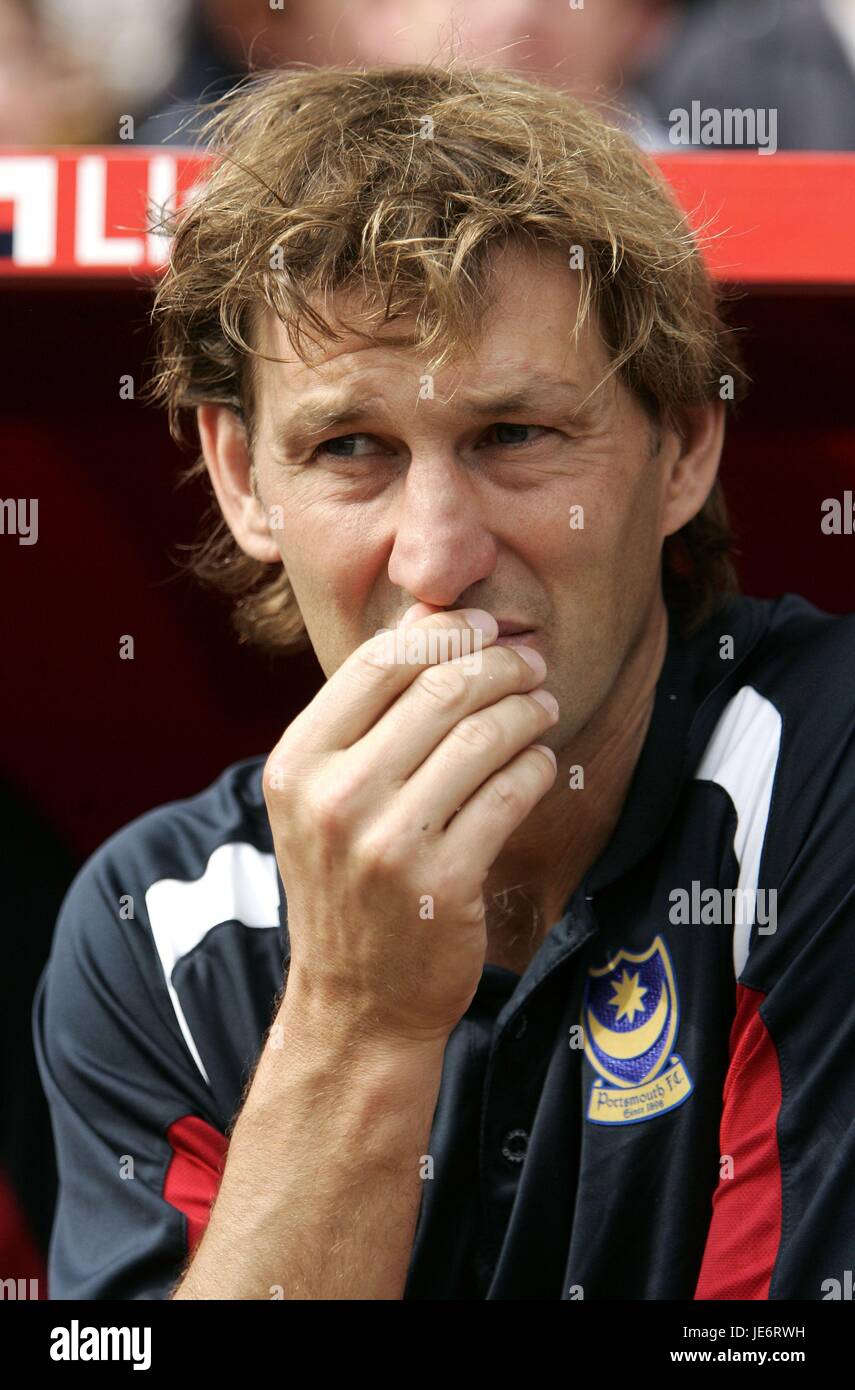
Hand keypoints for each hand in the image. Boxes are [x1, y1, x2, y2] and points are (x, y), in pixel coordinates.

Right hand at [264, 605, 558, 1044]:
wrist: (356, 1000)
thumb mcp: (324, 797)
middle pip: (440, 688)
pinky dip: (537, 765)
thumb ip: (367, 715)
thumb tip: (433, 618)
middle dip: (499, 662)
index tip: (482, 626)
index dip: (443, 631)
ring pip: (483, 736)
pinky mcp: (444, 882)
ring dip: (527, 709)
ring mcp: (388, 843)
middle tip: (529, 663)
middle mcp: (335, 799)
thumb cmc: (347, 881)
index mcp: (297, 764)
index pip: (379, 662)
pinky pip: (512, 793)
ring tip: (541, 707)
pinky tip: (540, 762)